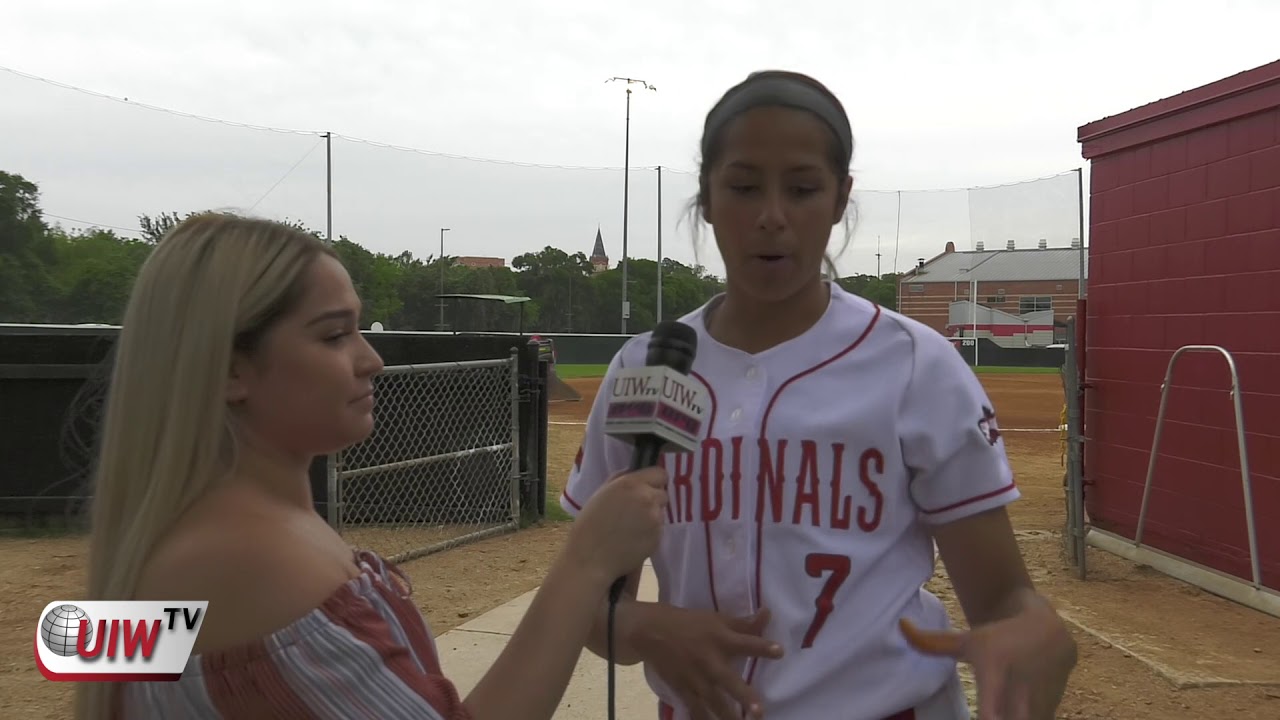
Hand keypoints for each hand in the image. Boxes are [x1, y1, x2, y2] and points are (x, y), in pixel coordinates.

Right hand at [566, 467, 668, 582]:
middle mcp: (647, 498)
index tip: (646, 488)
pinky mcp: (658, 537)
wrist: (590, 557)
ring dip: (652, 516)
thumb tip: (638, 474)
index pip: (660, 473)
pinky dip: (651, 532)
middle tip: (636, 510)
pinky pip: (659, 529)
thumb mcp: (602, 492)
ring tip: (632, 526)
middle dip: (653, 499)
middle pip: (663, 493)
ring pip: (661, 512)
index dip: (654, 481)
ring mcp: (655, 519)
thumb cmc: (590, 523)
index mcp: (631, 483)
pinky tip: (634, 538)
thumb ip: (623, 479)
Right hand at [633, 604, 783, 719]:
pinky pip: (695, 709)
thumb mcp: (716, 618)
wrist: (651, 632)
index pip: (745, 642)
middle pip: (728, 680)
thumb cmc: (689, 624)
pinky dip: (702, 719)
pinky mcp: (683, 690)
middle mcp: (709, 660)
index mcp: (720, 639)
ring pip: (713, 701)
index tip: (780, 652)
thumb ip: (743, 623)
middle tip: (758, 711)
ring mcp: (695, 678)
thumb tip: (768, 614)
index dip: (762, 647)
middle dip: (743, 696)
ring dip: (728, 716)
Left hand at [899, 594, 1076, 719]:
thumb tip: (900, 626)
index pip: (990, 715)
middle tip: (982, 716)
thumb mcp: (967, 640)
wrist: (1049, 630)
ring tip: (991, 711)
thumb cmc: (999, 637)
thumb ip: (930, 643)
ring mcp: (1041, 706)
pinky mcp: (1052, 712)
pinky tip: (1003, 713)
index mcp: (996, 673)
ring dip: (1005, 719)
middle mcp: (1021, 693)